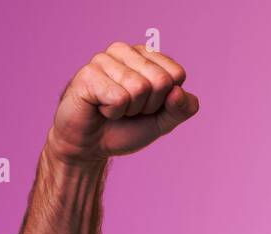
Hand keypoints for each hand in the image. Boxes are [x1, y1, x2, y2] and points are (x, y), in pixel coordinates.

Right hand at [46, 42, 197, 165]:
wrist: (92, 145)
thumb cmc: (127, 128)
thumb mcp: (164, 122)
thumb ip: (182, 109)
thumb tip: (179, 92)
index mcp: (146, 56)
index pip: (177, 74)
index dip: (167, 100)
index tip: (148, 105)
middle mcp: (125, 51)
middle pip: (161, 80)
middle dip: (149, 105)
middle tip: (129, 109)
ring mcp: (104, 59)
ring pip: (140, 88)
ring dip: (129, 109)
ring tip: (114, 108)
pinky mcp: (88, 74)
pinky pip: (119, 98)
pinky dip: (114, 112)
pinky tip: (101, 108)